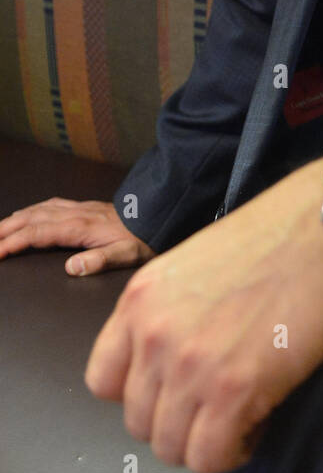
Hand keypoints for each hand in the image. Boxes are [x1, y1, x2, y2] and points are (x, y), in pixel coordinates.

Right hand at [0, 198, 154, 274]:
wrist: (159, 216)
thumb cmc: (143, 238)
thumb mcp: (127, 255)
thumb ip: (100, 261)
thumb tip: (72, 267)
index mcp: (79, 228)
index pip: (37, 234)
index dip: (12, 243)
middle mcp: (74, 214)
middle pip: (29, 219)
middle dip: (4, 230)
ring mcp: (78, 208)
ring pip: (37, 210)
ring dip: (14, 219)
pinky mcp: (84, 207)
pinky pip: (49, 205)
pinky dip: (31, 210)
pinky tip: (26, 214)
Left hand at [84, 157, 322, 472]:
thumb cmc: (277, 238)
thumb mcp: (193, 266)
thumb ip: (169, 313)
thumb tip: (171, 367)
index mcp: (139, 299)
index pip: (103, 382)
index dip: (145, 392)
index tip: (180, 387)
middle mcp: (152, 335)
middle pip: (139, 422)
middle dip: (181, 420)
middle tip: (222, 401)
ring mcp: (190, 365)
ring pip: (172, 448)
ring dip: (208, 440)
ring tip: (245, 412)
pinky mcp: (235, 388)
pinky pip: (211, 457)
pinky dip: (234, 451)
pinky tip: (261, 420)